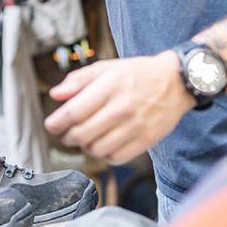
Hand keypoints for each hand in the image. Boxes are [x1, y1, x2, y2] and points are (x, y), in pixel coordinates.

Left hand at [44, 51, 193, 164]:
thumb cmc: (138, 74)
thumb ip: (78, 80)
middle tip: (66, 134)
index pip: (74, 112)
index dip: (56, 122)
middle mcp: (122, 108)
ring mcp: (135, 126)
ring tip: (86, 139)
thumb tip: (55, 94)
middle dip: (67, 137)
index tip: (51, 125)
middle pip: (82, 134)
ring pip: (97, 149)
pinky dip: (104, 155)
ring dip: (85, 147)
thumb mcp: (107, 67)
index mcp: (110, 87)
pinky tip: (103, 145)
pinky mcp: (146, 140)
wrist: (175, 82)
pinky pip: (116, 158)